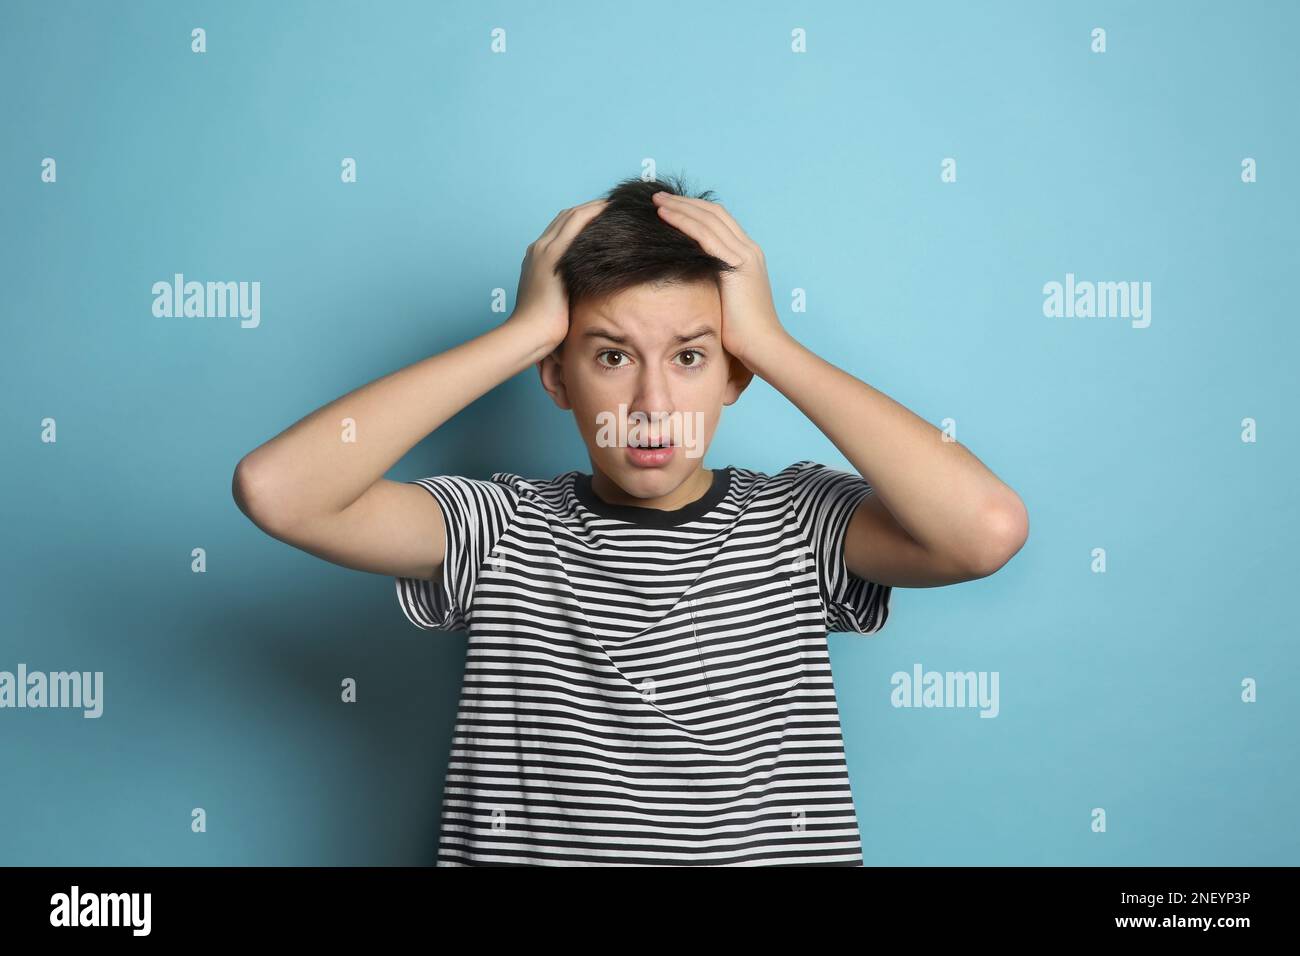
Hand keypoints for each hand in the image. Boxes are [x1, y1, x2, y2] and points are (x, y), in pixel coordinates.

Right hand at [508, 199, 608, 350]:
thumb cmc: (543, 327)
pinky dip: (591, 214)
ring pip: (570, 216)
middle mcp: (538, 249)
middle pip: (566, 217)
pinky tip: (608, 211)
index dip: (582, 219)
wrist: (528, 334)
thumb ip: (568, 290)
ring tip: (614, 205)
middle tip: (613, 206)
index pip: (561, 229)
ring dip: (593, 207)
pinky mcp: (551, 256)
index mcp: (538, 259)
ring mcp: (544, 251)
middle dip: (590, 209)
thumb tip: (587, 292)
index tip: (603, 218)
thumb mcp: (558, 302)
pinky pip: (574, 225)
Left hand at [650, 191, 787, 370]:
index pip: (720, 222)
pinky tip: (664, 215)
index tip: (671, 207)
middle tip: (658, 196)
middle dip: (684, 202)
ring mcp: (745, 255)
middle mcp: (749, 250)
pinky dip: (683, 221)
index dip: (694, 211)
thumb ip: (714, 286)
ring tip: (656, 200)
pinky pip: (705, 235)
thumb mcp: (727, 302)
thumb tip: (690, 285)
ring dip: (680, 207)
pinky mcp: (736, 265)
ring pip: (707, 219)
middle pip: (713, 213)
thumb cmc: (744, 335)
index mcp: (748, 257)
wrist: (764, 346)